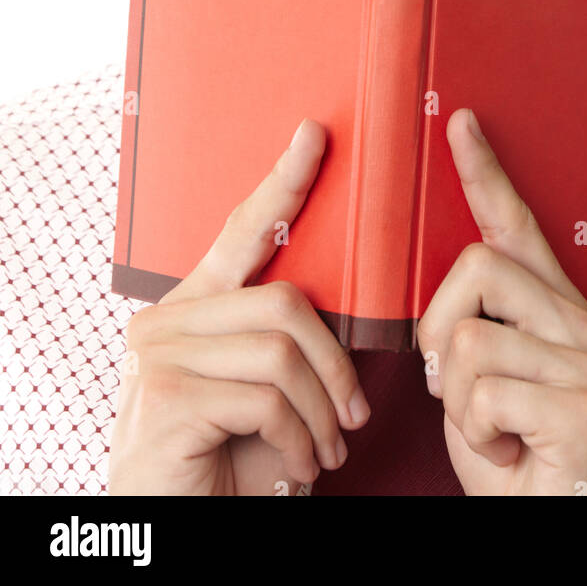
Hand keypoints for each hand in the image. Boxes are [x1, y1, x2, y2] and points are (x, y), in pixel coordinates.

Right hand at [108, 118, 370, 495]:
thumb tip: (344, 303)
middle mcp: (165, 319)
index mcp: (192, 306)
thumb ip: (286, 340)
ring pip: (282, 351)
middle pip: (284, 301)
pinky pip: (267, 398)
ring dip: (320, 411)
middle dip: (334, 365)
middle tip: (353, 418)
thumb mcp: (265, 389)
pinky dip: (299, 437)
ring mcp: (158, 355)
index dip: (283, 183)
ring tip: (325, 450)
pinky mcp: (166, 397)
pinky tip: (298, 466)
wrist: (177, 526)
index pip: (242, 230)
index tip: (313, 136)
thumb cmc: (226, 459)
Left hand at [417, 109, 586, 496]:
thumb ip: (469, 328)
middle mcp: (580, 322)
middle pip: (474, 269)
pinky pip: (483, 393)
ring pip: (467, 339)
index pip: (516, 225)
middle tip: (452, 387)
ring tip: (492, 429)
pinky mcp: (586, 404)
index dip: (485, 173)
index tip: (461, 123)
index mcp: (552, 308)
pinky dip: (476, 434)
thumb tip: (436, 301)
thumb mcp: (479, 381)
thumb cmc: (516, 455)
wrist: (555, 522)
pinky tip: (508, 452)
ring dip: (454, 401)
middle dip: (436, 331)